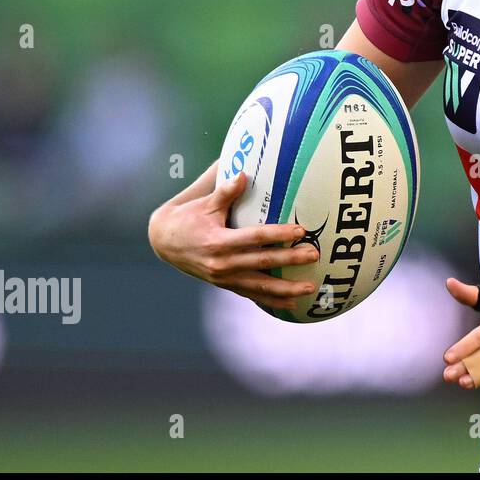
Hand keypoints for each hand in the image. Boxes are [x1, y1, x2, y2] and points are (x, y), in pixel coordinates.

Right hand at [148, 169, 320, 310]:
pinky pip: (252, 295)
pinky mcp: (225, 285)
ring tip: (310, 288)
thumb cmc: (188, 218)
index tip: (300, 231)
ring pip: (260, 286)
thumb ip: (225, 191)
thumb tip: (243, 174)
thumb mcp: (205, 204)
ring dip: (287, 289)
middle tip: (314, 255)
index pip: (255, 238)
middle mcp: (223, 263)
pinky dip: (272, 301)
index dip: (278, 235)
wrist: (164, 243)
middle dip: (290, 260)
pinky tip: (293, 304)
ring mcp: (224, 278)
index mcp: (219, 241)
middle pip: (263, 262)